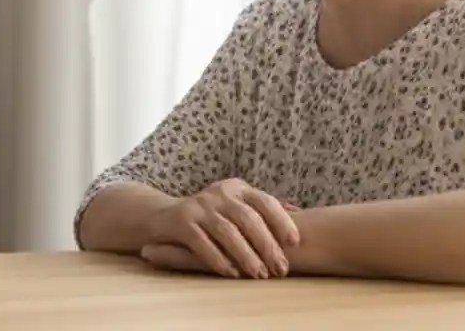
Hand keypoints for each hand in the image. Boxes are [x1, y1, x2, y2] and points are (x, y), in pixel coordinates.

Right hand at [142, 179, 299, 278]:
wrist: (165, 217)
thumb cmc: (210, 215)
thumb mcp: (236, 205)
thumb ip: (263, 208)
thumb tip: (300, 211)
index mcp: (237, 188)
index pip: (264, 201)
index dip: (281, 221)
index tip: (294, 243)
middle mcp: (219, 193)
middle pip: (248, 218)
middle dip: (266, 245)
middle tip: (280, 269)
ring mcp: (199, 206)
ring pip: (227, 231)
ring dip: (245, 255)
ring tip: (258, 275)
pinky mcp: (181, 221)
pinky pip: (202, 243)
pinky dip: (218, 259)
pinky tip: (231, 274)